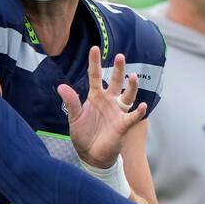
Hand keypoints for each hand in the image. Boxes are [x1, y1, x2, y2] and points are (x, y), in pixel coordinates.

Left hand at [57, 49, 146, 169]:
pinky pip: (133, 117)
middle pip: (116, 81)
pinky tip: (143, 106)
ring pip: (128, 95)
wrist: (91, 155)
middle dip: (118, 69)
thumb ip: (71, 102)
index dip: (95, 63)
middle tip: (120, 56)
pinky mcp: (123, 125)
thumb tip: (61, 86)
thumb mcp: (74, 117)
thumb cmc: (83, 135)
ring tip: (132, 77)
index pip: (95, 76)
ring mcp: (117, 112)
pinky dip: (139, 112)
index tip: (94, 48)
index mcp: (95, 97)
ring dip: (132, 86)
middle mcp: (109, 101)